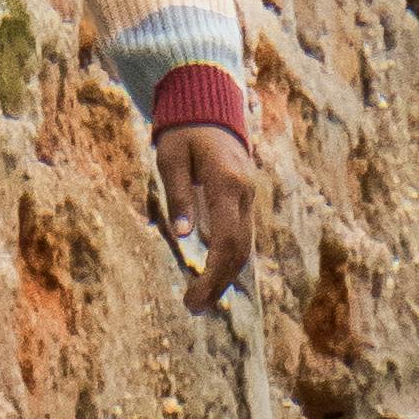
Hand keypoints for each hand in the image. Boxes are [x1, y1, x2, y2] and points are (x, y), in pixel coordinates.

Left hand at [156, 131, 256, 318]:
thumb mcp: (171, 158)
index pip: (228, 240)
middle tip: (193, 308)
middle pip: (240, 251)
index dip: (213, 275)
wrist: (209, 110)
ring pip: (245, 247)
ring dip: (225, 278)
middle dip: (219, 284)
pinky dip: (228, 262)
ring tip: (199, 301)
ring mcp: (248, 198)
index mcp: (227, 183)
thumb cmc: (184, 133)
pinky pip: (240, 237)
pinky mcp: (243, 202)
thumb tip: (186, 236)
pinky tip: (210, 279)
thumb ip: (179, 195)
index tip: (193, 298)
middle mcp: (245, 194)